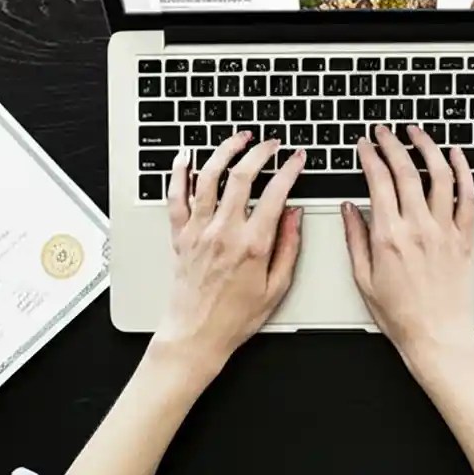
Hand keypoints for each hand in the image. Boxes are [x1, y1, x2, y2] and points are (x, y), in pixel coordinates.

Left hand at [158, 132, 305, 363]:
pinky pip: (176, 196)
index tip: (297, 159)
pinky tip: (186, 156)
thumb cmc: (235, 318)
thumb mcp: (277, 287)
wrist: (196, 335)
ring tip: (238, 139)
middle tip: (271, 143)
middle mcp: (224, 232)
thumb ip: (289, 246)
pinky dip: (179, 172)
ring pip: (209, 176)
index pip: (275, 192)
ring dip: (224, 150)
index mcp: (253, 244)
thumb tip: (294, 214)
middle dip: (260, 151)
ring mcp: (199, 230)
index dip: (290, 169)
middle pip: (242, 175)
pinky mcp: (180, 235)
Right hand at [341, 125, 473, 364]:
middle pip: (406, 171)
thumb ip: (354, 238)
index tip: (364, 144)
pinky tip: (456, 156)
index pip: (378, 181)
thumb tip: (349, 208)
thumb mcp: (363, 278)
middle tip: (384, 130)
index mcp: (389, 236)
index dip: (369, 156)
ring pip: (439, 175)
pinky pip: (468, 197)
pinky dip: (463, 172)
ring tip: (417, 132)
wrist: (437, 335)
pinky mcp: (464, 237)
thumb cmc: (401, 314)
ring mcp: (444, 230)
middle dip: (392, 143)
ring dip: (427, 147)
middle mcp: (418, 227)